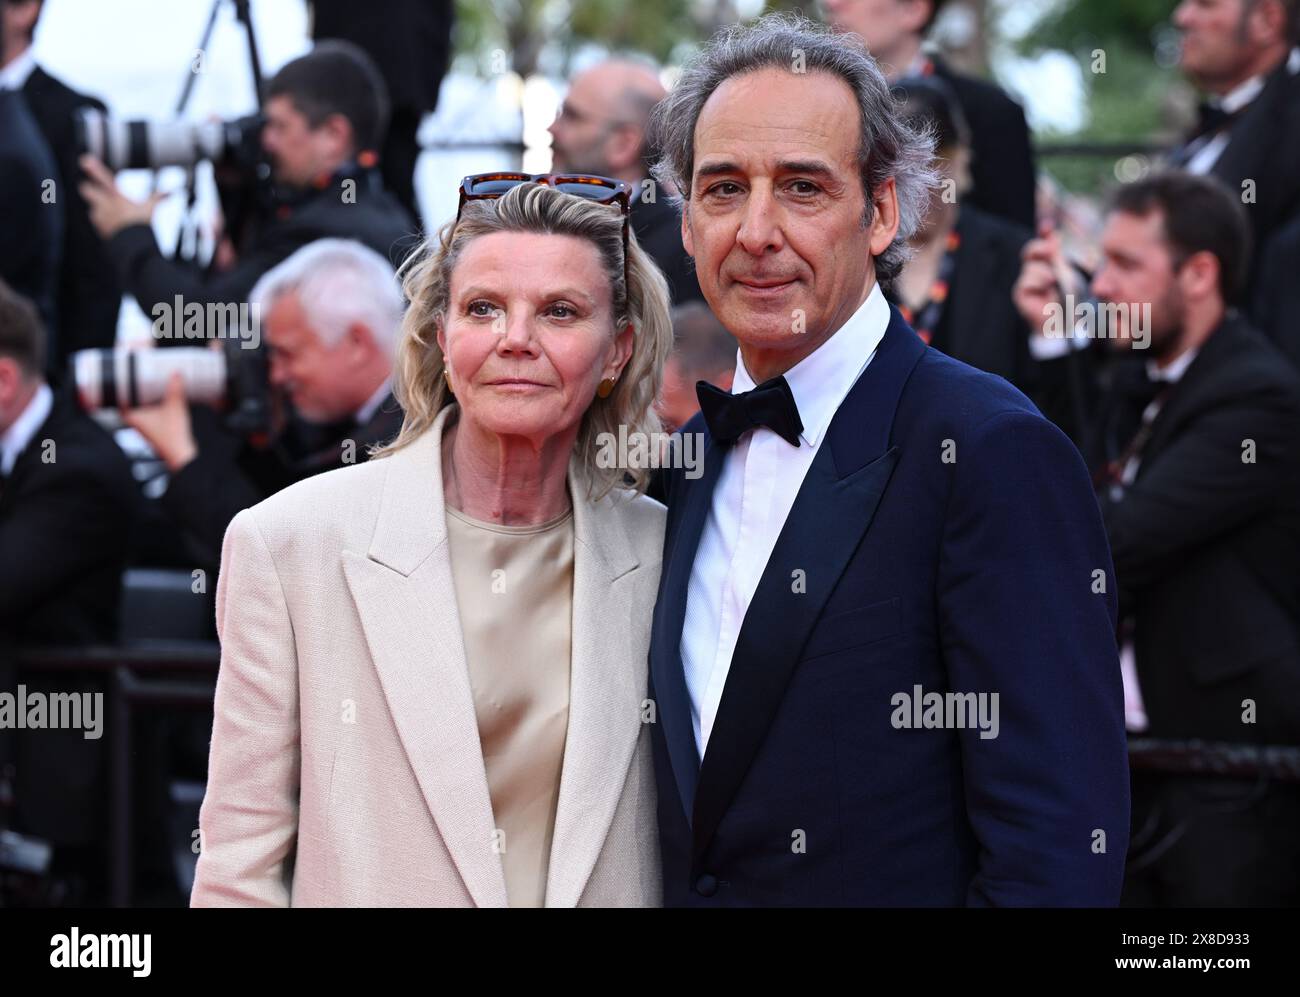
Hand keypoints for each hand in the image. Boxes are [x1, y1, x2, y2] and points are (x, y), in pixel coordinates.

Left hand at [78, 155, 168, 239]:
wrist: (132, 243)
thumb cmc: (141, 223)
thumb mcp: (152, 208)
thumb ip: (160, 197)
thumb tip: (172, 192)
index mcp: (116, 196)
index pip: (103, 178)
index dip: (93, 167)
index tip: (85, 159)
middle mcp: (105, 204)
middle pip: (87, 190)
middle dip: (89, 189)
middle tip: (90, 188)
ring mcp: (101, 216)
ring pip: (92, 208)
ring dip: (97, 209)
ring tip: (108, 212)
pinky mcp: (100, 228)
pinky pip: (97, 222)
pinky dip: (102, 223)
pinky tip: (111, 225)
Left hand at [121, 372, 198, 472]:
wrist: (181, 455)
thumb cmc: (172, 437)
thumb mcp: (175, 408)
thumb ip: (175, 390)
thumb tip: (175, 375)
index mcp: (132, 417)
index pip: (117, 401)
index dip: (116, 390)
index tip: (118, 378)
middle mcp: (135, 423)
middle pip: (127, 404)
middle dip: (131, 393)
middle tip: (135, 379)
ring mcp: (144, 428)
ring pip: (138, 411)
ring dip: (142, 401)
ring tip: (149, 388)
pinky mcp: (154, 431)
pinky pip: (148, 416)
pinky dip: (151, 408)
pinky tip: (161, 402)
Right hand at [1013, 222, 1075, 336]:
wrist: (1062, 322)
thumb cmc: (1067, 299)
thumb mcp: (1065, 271)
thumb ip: (1057, 255)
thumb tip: (1052, 233)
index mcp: (1044, 264)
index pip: (1040, 244)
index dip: (1042, 234)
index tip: (1047, 226)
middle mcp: (1032, 271)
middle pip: (1029, 250)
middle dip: (1040, 248)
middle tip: (1051, 250)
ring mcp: (1024, 282)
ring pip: (1031, 267)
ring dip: (1045, 272)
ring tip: (1053, 282)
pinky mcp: (1020, 294)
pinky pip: (1026, 281)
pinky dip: (1039, 282)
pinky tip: (1047, 288)